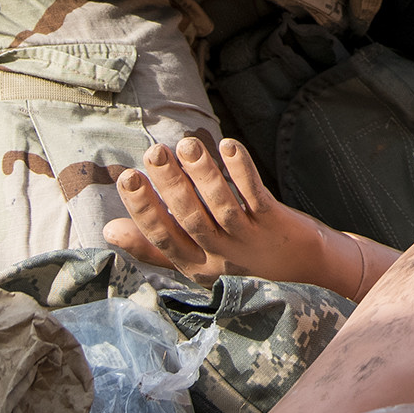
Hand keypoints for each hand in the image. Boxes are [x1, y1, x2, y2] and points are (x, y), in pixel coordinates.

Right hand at [105, 134, 368, 295]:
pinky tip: (228, 146)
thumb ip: (154, 245)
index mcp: (195, 263)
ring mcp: (249, 239)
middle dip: (170, 186)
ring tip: (187, 144)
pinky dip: (241, 171)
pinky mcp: (275, 223)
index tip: (127, 178)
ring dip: (203, 174)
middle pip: (190, 220)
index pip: (162, 238)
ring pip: (221, 207)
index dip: (143, 210)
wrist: (304, 268)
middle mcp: (220, 254)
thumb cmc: (242, 257)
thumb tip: (109, 230)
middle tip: (153, 152)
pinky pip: (255, 194)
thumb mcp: (196, 258)